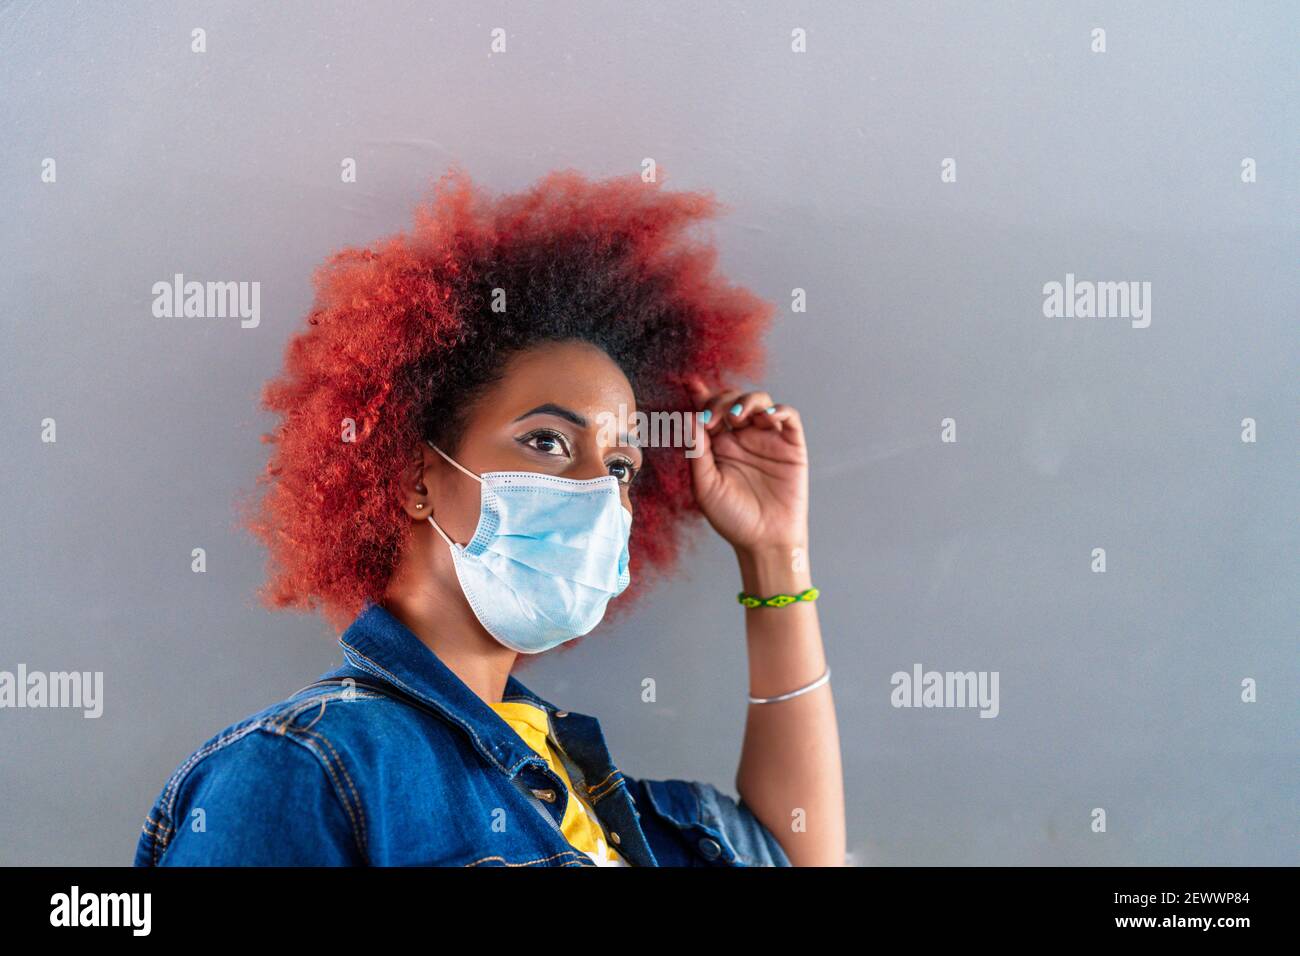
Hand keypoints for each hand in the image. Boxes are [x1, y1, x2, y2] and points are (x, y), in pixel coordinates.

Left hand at [685, 378, 808, 557]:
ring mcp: (767, 439)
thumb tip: (689, 418)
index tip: (691, 383)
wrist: (764, 541)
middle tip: (711, 419)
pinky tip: (766, 418)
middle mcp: (742, 437)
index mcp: (718, 445)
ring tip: (735, 416)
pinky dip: (778, 410)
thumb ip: (697, 452)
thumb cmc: (732, 518)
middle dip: (720, 401)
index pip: (709, 411)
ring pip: (759, 401)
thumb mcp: (705, 486)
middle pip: (732, 399)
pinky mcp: (791, 445)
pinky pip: (788, 416)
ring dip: (746, 400)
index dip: (701, 395)